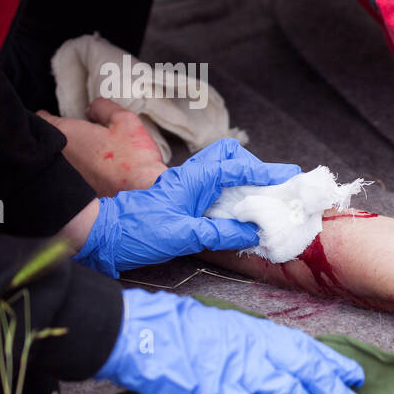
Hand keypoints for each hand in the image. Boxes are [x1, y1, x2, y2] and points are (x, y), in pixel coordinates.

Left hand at [38, 96, 168, 196]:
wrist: (142, 197)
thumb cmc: (133, 160)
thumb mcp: (125, 121)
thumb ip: (104, 108)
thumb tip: (92, 109)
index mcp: (66, 134)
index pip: (40, 120)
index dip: (45, 117)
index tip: (49, 116)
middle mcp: (59, 156)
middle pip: (47, 143)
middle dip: (55, 138)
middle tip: (69, 135)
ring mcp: (64, 178)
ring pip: (57, 162)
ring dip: (66, 157)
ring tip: (83, 155)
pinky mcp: (74, 194)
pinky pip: (67, 179)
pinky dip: (74, 175)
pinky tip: (91, 174)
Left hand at [73, 138, 299, 277]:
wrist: (104, 237)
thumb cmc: (138, 231)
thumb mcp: (183, 235)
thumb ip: (220, 233)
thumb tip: (254, 233)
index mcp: (194, 178)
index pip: (237, 166)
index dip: (266, 171)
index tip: (290, 176)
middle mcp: (193, 177)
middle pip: (230, 156)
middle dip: (254, 166)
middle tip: (272, 187)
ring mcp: (188, 188)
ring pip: (224, 173)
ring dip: (246, 183)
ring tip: (265, 202)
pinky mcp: (185, 202)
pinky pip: (216, 192)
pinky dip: (233, 198)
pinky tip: (241, 216)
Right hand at [97, 289, 365, 393]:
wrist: (146, 333)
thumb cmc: (185, 330)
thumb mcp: (232, 328)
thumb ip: (259, 345)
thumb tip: (281, 361)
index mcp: (264, 334)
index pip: (311, 350)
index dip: (336, 365)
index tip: (356, 377)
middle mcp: (260, 353)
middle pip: (310, 374)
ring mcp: (242, 375)